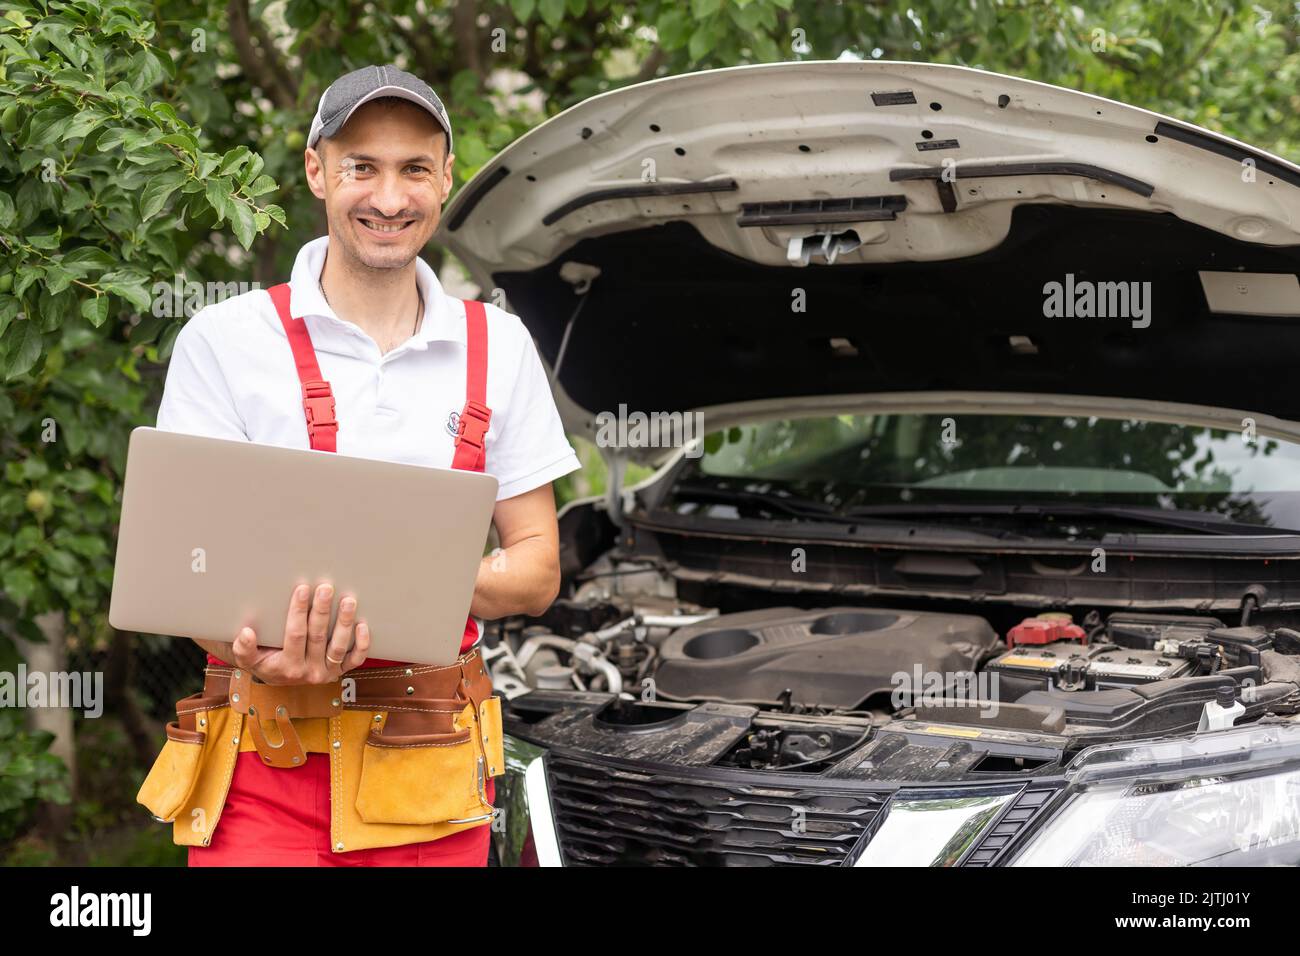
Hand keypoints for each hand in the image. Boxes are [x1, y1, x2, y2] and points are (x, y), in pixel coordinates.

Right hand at [228, 581, 369, 683]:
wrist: (278, 677)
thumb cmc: (263, 662)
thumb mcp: (247, 659)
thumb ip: (244, 648)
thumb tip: (246, 633)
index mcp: (288, 667)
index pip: (295, 635)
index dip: (298, 611)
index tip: (302, 589)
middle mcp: (310, 672)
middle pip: (318, 637)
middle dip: (322, 610)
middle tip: (326, 588)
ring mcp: (327, 672)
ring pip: (339, 646)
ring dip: (344, 622)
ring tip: (348, 601)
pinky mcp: (340, 670)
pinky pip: (355, 659)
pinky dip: (362, 643)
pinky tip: (362, 624)